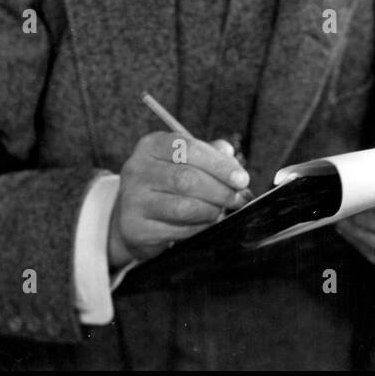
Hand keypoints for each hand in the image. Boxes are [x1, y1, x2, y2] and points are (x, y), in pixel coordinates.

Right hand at [108, 132, 250, 268]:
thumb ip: (213, 155)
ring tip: (221, 210)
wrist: (136, 215)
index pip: (189, 149)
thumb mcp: (187, 160)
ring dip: (211, 210)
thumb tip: (234, 165)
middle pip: (186, 179)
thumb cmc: (169, 182)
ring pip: (183, 207)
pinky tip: (205, 223)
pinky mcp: (135, 228)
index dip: (220, 165)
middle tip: (238, 199)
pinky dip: (199, 228)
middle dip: (220, 191)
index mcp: (152, 145)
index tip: (242, 179)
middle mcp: (136, 169)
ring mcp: (132, 200)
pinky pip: (177, 230)